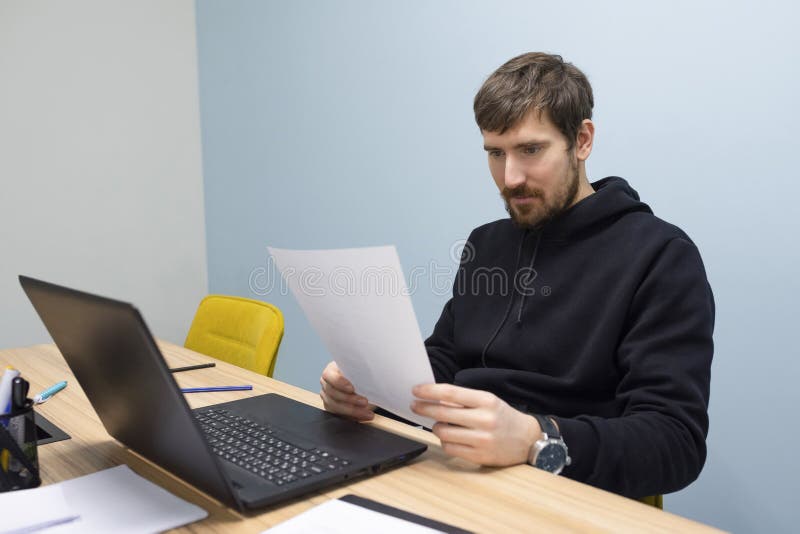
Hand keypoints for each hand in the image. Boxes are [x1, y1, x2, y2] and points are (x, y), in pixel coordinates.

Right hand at [319, 361, 373, 420]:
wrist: (362, 384)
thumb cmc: (361, 375)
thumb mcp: (362, 372)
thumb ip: (361, 374)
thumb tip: (370, 379)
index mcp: (331, 370)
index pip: (328, 375)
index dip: (339, 382)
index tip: (352, 388)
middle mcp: (326, 383)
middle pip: (332, 392)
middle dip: (349, 399)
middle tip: (365, 402)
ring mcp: (326, 396)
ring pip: (334, 405)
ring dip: (352, 410)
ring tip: (367, 412)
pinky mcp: (330, 407)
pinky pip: (338, 414)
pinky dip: (352, 416)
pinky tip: (364, 416)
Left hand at [410, 383, 540, 465]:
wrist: (527, 439)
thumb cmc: (503, 417)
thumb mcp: (488, 401)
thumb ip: (464, 400)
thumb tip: (434, 399)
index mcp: (487, 401)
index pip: (450, 393)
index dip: (429, 391)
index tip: (416, 390)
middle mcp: (484, 420)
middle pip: (442, 413)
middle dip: (424, 408)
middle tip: (415, 405)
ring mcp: (482, 440)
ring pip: (443, 432)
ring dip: (436, 427)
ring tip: (439, 424)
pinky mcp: (479, 456)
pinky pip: (450, 448)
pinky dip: (445, 441)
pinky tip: (449, 437)